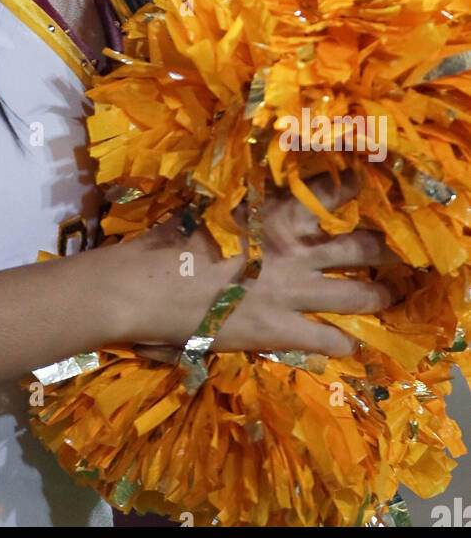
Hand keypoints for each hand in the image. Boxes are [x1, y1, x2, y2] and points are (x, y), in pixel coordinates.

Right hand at [110, 169, 401, 356]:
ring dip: (378, 296)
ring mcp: (292, 292)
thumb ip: (245, 204)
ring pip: (360, 295)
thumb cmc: (170, 242)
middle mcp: (295, 248)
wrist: (144, 286)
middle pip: (362, 246)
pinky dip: (345, 344)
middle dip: (384, 249)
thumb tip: (257, 194)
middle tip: (393, 251)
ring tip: (384, 296)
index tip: (367, 193)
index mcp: (276, 211)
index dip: (356, 192)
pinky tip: (348, 345)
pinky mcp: (281, 329)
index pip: (334, 192)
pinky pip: (332, 340)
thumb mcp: (212, 208)